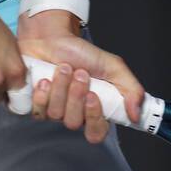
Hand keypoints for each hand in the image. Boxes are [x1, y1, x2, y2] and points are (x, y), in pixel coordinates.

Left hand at [17, 8, 145, 144]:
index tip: (93, 96)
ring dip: (60, 88)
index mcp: (93, 110)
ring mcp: (52, 111)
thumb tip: (136, 114)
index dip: (94, 119)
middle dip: (75, 96)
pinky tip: (44, 79)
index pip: (96, 133)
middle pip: (74, 123)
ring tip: (63, 68)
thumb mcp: (112, 66)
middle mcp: (73, 114)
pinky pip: (37, 110)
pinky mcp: (34, 104)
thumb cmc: (81, 52)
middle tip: (78, 73)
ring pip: (55, 114)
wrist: (52, 37)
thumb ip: (131, 89)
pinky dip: (42, 93)